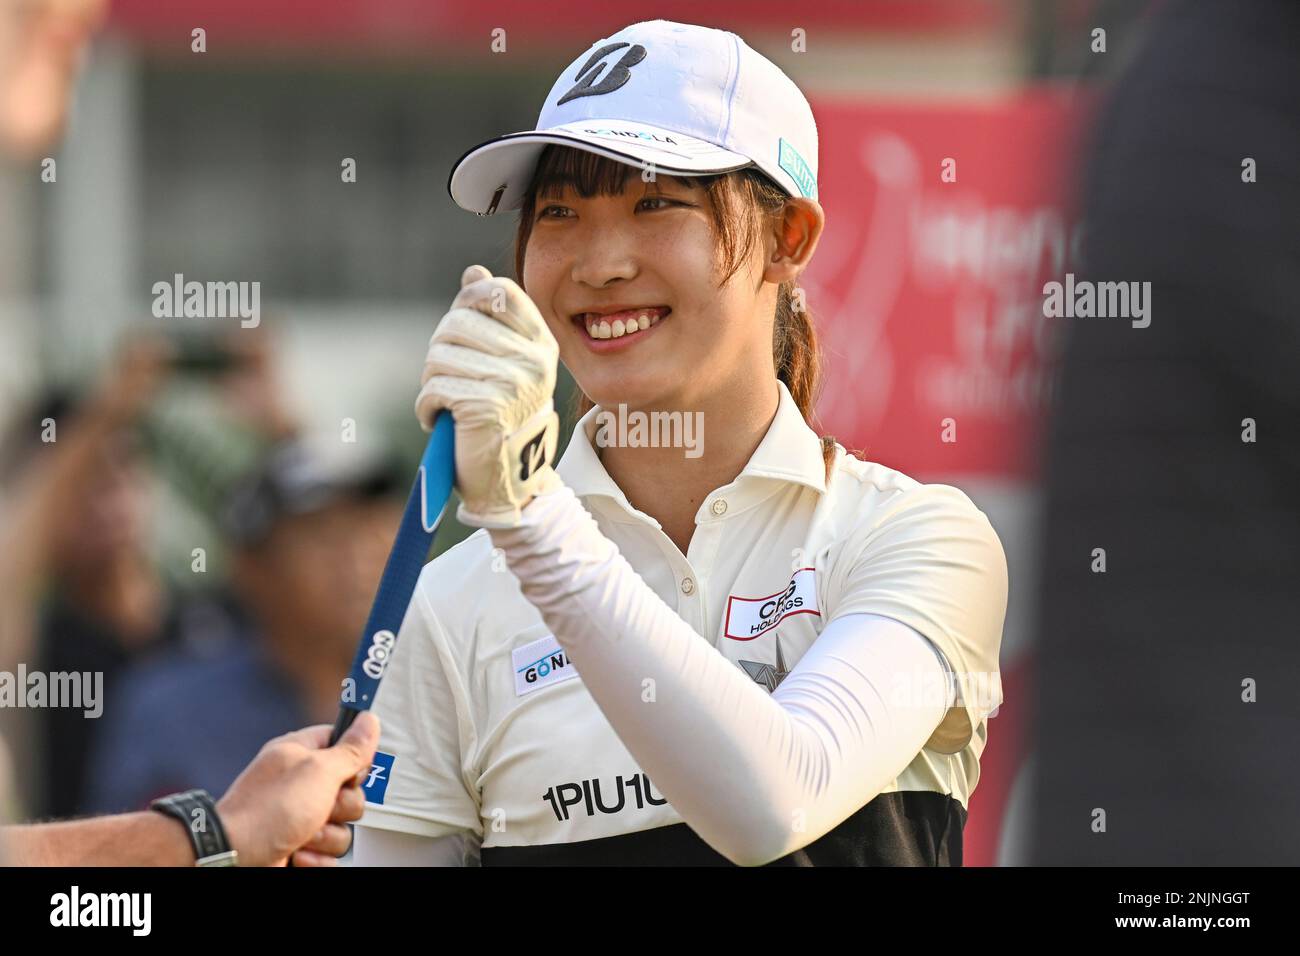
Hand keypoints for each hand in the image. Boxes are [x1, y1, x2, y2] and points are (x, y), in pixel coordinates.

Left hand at [216, 711, 379, 866]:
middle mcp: (301, 785)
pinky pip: (331, 854)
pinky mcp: (300, 846)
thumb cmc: (265, 810)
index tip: (350, 770)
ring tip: (302, 834)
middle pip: (350, 791)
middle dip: (341, 806)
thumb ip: (350, 749)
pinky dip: (318, 858)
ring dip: (327, 836)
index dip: (354, 758)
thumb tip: (369, 721)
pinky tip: (299, 853)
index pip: (342, 743)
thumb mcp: (318, 771)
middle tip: (321, 806)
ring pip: (344, 826)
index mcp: (302, 754)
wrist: (234, 856)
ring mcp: (300, 818)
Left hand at [415, 265, 562, 527]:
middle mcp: (533, 360)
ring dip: (431, 383)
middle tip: (448, 381)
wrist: (509, 482)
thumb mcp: (506, 364)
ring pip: (439, 357)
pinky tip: (441, 421)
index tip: (459, 327)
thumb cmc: (503, 420)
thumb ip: (491, 318)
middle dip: (440, 353)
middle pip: (457, 323)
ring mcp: (512, 383)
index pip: (499, 292)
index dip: (468, 299)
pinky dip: (427, 408)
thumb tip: (474, 272)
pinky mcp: (485, 406)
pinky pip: (434, 388)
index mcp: (541, 344)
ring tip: (448, 404)